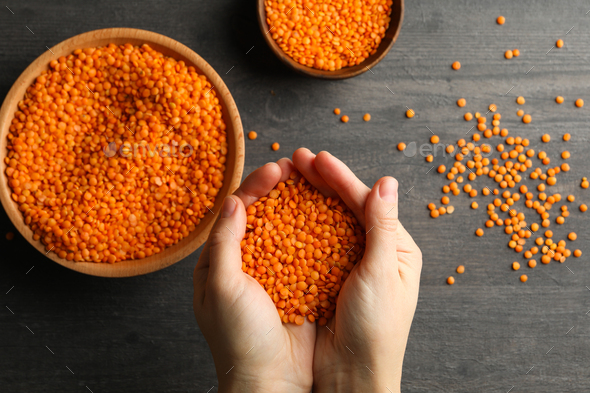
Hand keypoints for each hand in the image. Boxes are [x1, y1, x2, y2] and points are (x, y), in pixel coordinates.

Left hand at [193, 159, 314, 392]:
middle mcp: (247, 263)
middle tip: (297, 167)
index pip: (236, 213)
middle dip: (278, 189)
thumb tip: (233, 202)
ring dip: (300, 205)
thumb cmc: (238, 338)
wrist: (271, 381)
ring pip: (288, 229)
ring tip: (315, 182)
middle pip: (264, 215)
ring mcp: (275, 272)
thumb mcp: (222, 287)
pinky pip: (309, 252)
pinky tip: (330, 215)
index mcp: (220, 262)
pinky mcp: (300, 283)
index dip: (255, 187)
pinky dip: (318, 232)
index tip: (276, 170)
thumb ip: (224, 243)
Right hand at [290, 148, 421, 392]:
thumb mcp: (382, 273)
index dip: (341, 178)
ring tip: (291, 176)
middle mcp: (376, 253)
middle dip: (323, 181)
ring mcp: (352, 265)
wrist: (353, 374)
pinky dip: (302, 226)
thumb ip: (383, 226)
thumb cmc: (376, 330)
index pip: (367, 203)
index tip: (317, 159)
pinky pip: (316, 245)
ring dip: (311, 199)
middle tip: (298, 159)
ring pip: (330, 222)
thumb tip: (387, 182)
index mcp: (397, 249)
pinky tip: (287, 211)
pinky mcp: (331, 278)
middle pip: (347, 207)